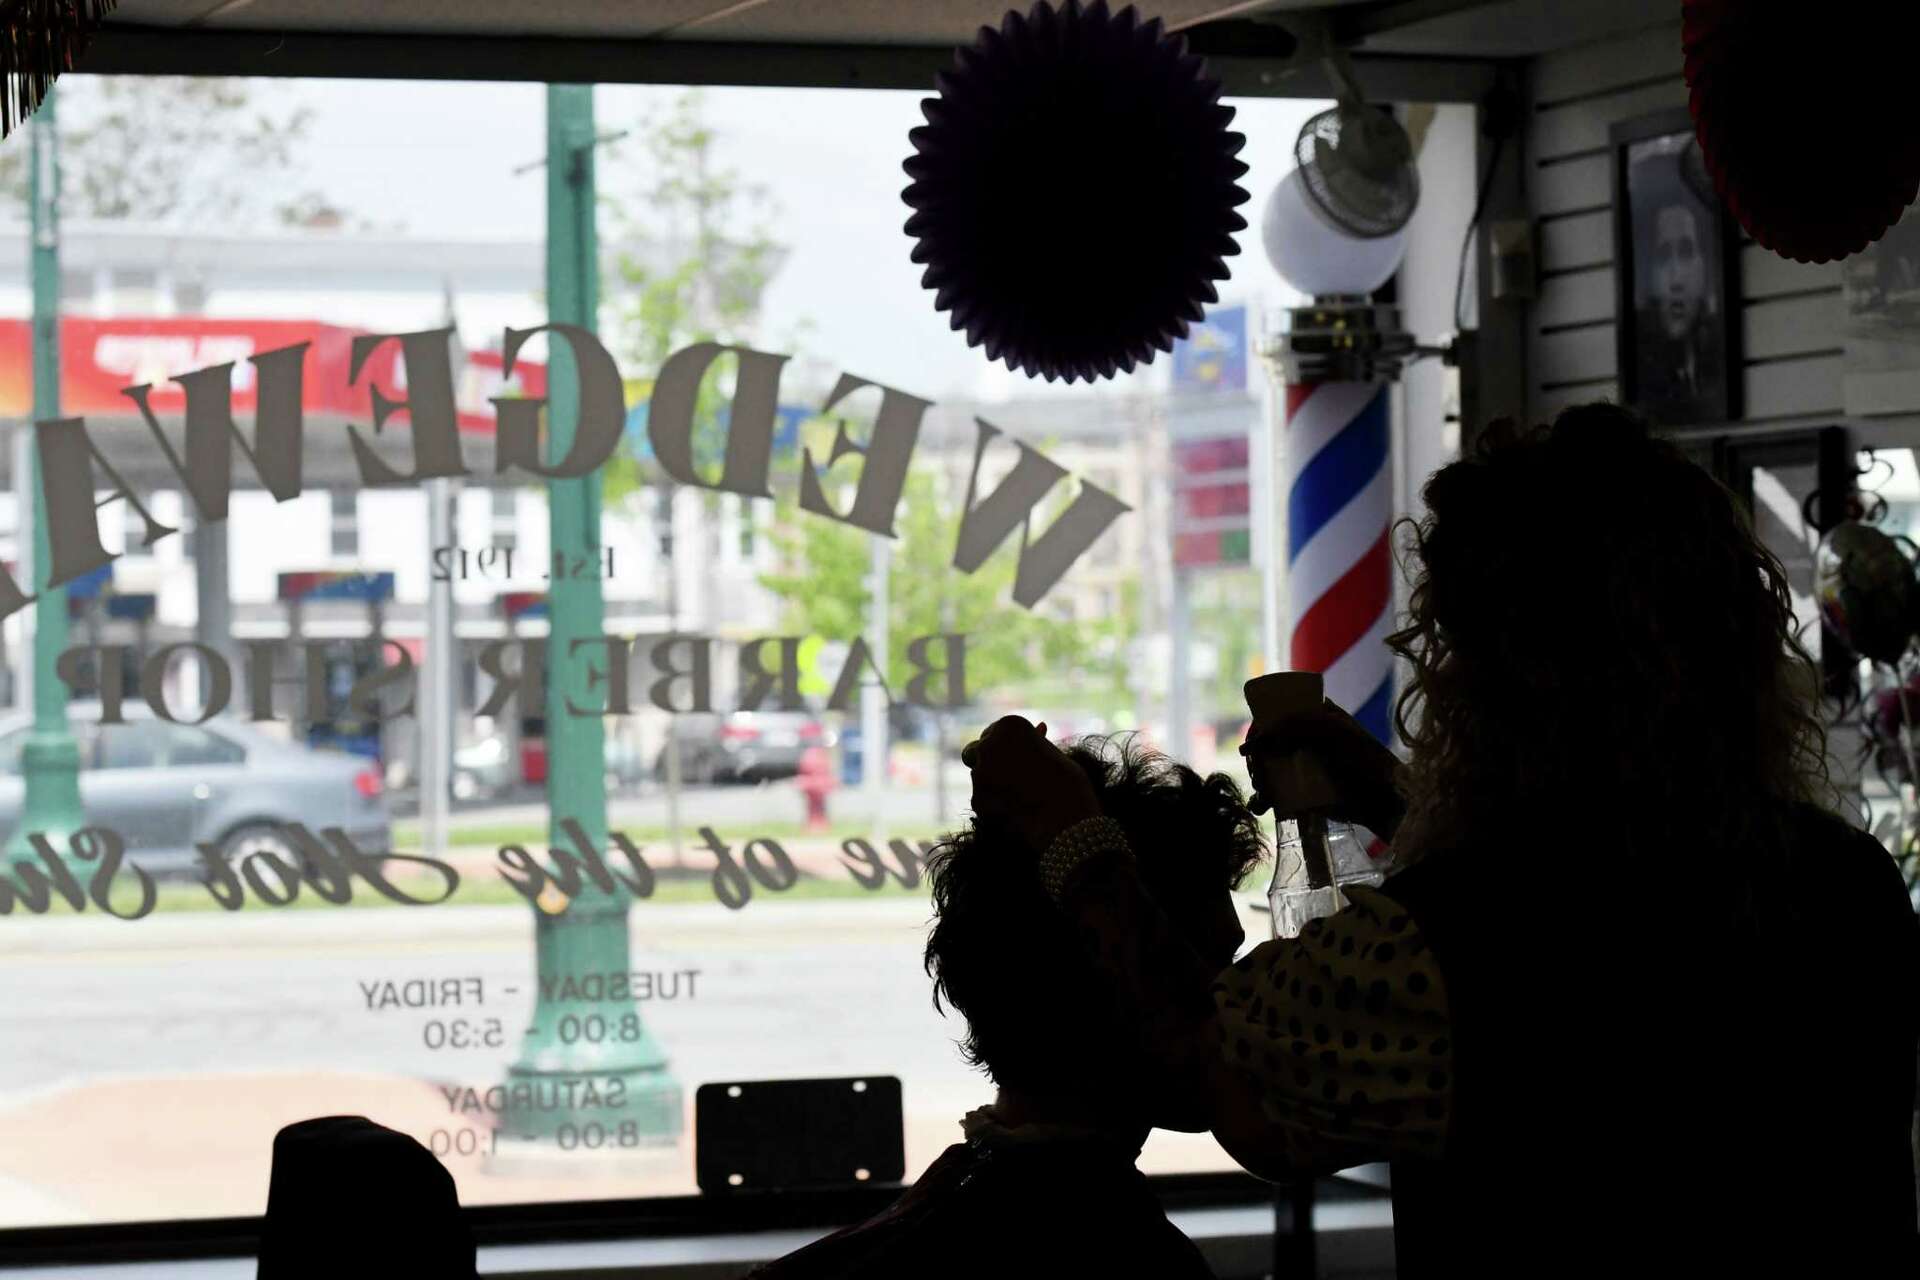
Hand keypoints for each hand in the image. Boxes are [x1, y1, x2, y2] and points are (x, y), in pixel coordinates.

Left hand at [961, 715, 1100, 854]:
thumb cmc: (1069, 782)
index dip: (1008, 749)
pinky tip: (1017, 811)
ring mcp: (979, 772)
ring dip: (994, 784)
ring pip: (981, 776)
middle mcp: (988, 744)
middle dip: (995, 764)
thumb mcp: (1055, 754)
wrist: (1068, 819)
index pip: (995, 733)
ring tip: (1024, 798)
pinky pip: (982, 799)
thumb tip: (1040, 727)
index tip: (1023, 762)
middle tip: (1021, 781)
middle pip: (982, 752)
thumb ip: (1038, 743)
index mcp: (1009, 724)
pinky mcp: (976, 798)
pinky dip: (995, 804)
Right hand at [1241, 699, 1404, 835]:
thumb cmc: (1366, 760)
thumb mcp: (1333, 733)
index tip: (1252, 745)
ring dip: (1258, 779)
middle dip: (1257, 758)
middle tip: (1258, 773)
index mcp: (1315, 716)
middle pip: (1268, 743)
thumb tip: (1257, 738)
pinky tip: (1263, 804)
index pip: (1277, 714)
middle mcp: (1306, 739)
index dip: (1260, 727)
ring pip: (1268, 769)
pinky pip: (1276, 792)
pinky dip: (1264, 798)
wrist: (1384, 800)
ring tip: (1263, 791)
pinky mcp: (1303, 792)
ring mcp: (1304, 766)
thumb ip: (1296, 726)